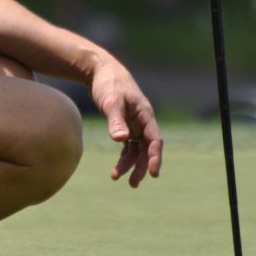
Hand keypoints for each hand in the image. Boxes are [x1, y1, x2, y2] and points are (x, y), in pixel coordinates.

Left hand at [89, 57, 162, 187]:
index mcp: (145, 115)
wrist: (100, 72)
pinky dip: (123, 156)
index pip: (155, 140)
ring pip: (136, 149)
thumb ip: (116, 120)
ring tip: (115, 177)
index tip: (153, 173)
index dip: (155, 157)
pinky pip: (128, 145)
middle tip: (133, 184)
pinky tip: (116, 168)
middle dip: (141, 166)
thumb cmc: (109, 84)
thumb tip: (121, 140)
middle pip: (147, 149)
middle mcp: (142, 121)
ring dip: (129, 164)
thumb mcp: (112, 101)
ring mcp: (134, 124)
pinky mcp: (125, 125)